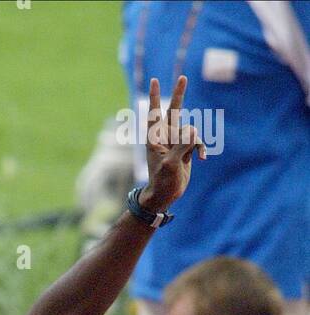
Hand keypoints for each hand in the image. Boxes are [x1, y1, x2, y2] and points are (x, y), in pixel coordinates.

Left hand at [143, 75, 205, 211]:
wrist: (166, 195)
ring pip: (191, 130)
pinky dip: (200, 148)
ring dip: (195, 142)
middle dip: (179, 94)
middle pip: (174, 110)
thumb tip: (193, 130)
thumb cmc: (162, 181)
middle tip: (182, 77)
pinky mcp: (185, 148)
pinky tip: (202, 159)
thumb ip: (182, 146)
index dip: (155, 97)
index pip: (154, 113)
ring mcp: (176, 141)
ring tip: (195, 157)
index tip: (154, 81)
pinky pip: (196, 141)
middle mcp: (165, 136)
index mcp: (155, 138)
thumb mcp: (171, 165)